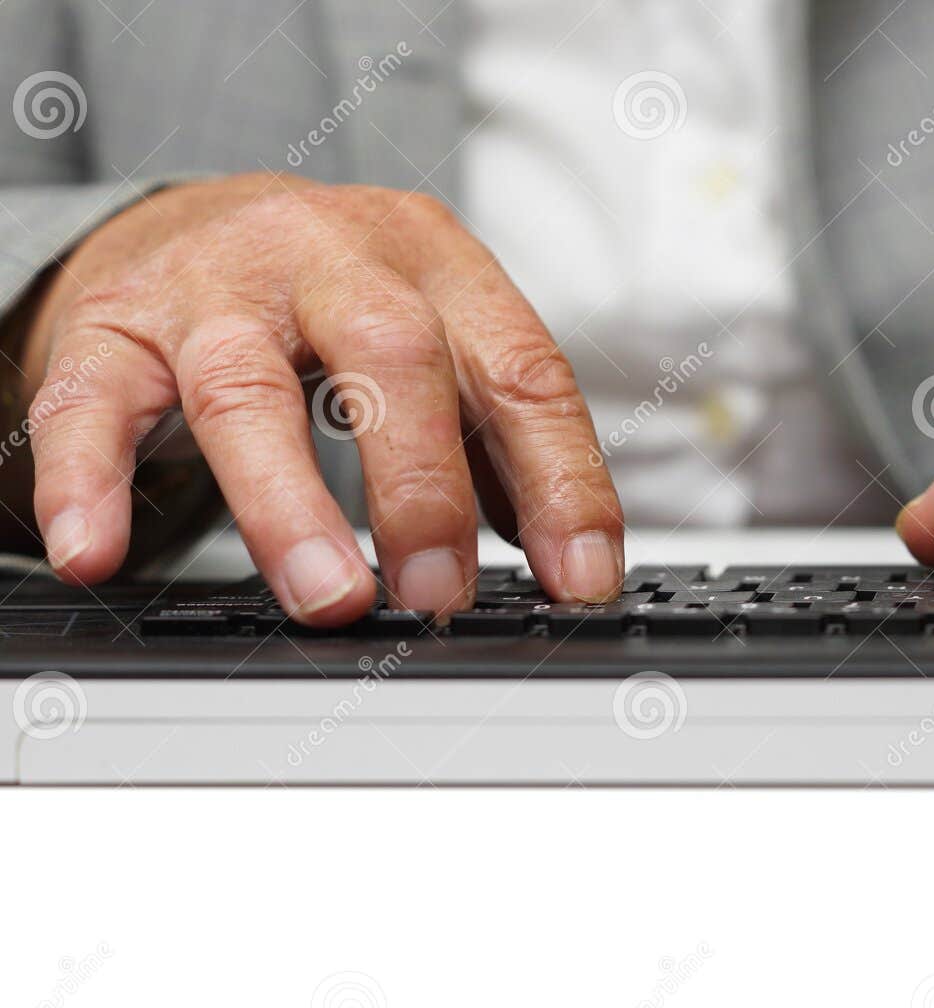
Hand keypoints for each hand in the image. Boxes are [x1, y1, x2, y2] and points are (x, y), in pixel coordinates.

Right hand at [17, 173, 622, 623]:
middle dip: (426, 488)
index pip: (521, 370)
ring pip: (247, 388)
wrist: (191, 219)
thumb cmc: (334, 298)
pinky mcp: (114, 321)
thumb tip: (569, 559)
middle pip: (393, 357)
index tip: (580, 579)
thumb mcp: (437, 337)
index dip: (561, 481)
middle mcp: (331, 256)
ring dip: (291, 507)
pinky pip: (93, 401)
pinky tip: (96, 550)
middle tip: (441, 596)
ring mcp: (216, 285)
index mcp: (437, 263)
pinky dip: (88, 480)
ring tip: (327, 599)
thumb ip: (499, 441)